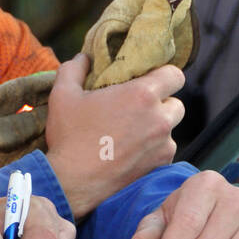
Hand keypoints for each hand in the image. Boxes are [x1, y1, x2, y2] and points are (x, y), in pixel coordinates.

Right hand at [44, 53, 184, 217]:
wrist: (73, 181)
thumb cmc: (69, 136)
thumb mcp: (62, 95)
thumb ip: (74, 69)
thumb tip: (83, 57)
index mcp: (142, 95)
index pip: (175, 75)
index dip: (163, 76)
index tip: (147, 81)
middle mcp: (160, 118)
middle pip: (176, 104)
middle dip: (160, 104)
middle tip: (136, 109)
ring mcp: (164, 144)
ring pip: (170, 129)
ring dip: (156, 128)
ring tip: (130, 134)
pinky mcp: (160, 165)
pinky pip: (164, 151)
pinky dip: (152, 150)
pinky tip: (129, 153)